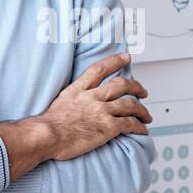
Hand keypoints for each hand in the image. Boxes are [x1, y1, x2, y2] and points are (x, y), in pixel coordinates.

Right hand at [36, 52, 150, 160]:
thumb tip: (77, 103)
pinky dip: (139, 126)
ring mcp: (101, 111)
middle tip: (142, 91)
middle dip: (136, 87)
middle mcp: (92, 97)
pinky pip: (130, 124)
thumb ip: (72, 98)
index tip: (126, 57)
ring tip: (146, 115)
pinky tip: (143, 129)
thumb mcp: (59, 102)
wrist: (46, 135)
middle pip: (121, 85)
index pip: (100, 69)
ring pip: (130, 104)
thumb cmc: (48, 125)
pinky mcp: (107, 126)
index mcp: (79, 89)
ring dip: (142, 110)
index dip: (115, 61)